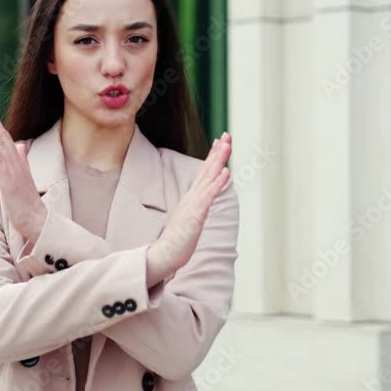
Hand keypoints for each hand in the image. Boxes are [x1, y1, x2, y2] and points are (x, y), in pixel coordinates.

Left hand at [0, 99, 47, 241]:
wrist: (38, 221)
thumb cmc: (29, 202)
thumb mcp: (25, 178)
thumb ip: (22, 161)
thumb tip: (19, 146)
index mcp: (18, 163)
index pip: (6, 139)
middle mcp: (16, 165)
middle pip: (3, 138)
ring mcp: (14, 173)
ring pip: (1, 148)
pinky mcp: (10, 184)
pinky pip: (0, 165)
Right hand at [146, 132, 231, 286]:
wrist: (163, 255)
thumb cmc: (177, 240)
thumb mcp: (189, 218)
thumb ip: (195, 206)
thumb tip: (203, 198)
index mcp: (191, 198)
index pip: (204, 172)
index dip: (213, 156)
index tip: (220, 141)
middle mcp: (192, 197)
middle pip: (206, 170)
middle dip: (217, 151)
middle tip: (226, 134)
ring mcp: (193, 205)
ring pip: (208, 178)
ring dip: (218, 161)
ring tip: (227, 145)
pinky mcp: (195, 215)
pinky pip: (208, 197)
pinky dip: (217, 183)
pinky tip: (226, 173)